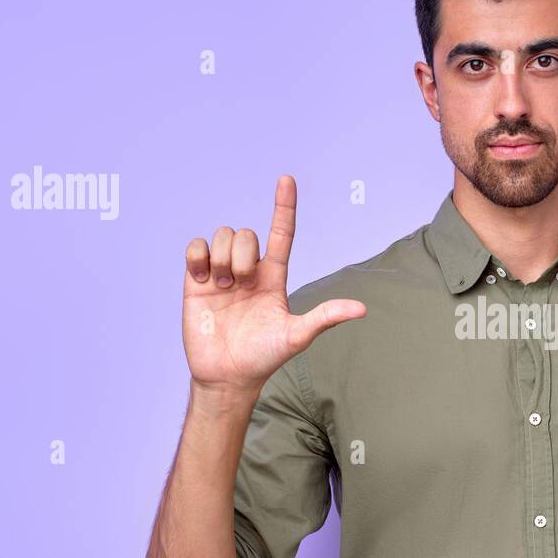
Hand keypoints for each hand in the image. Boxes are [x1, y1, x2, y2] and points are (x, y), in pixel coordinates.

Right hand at [182, 175, 365, 395]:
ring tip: (223, 289)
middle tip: (241, 287)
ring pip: (223, 236)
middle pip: (246, 234)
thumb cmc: (264, 358)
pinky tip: (201, 279)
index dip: (284, 206)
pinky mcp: (195, 280)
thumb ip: (325, 317)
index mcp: (274, 277)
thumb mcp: (297, 336)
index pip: (281, 233)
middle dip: (243, 256)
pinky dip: (198, 256)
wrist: (227, 376)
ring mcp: (221, 273)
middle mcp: (248, 270)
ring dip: (222, 260)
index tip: (287, 180)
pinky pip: (196, 247)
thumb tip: (362, 310)